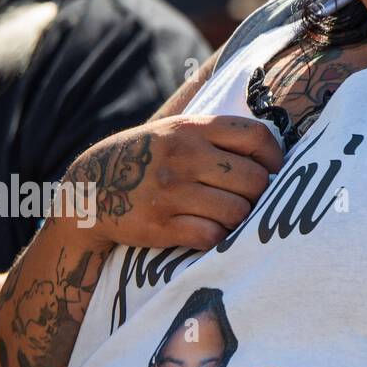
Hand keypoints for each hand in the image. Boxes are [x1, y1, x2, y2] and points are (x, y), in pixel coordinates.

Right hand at [58, 115, 283, 251]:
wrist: (88, 189)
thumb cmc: (151, 159)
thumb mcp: (178, 131)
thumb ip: (220, 136)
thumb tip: (277, 155)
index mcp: (193, 129)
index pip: (256, 137)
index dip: (276, 157)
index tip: (274, 170)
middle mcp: (183, 157)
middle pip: (254, 180)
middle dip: (260, 194)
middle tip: (250, 200)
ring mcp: (170, 191)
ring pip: (237, 211)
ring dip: (241, 218)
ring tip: (231, 216)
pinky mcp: (158, 225)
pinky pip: (212, 236)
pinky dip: (218, 237)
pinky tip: (209, 230)